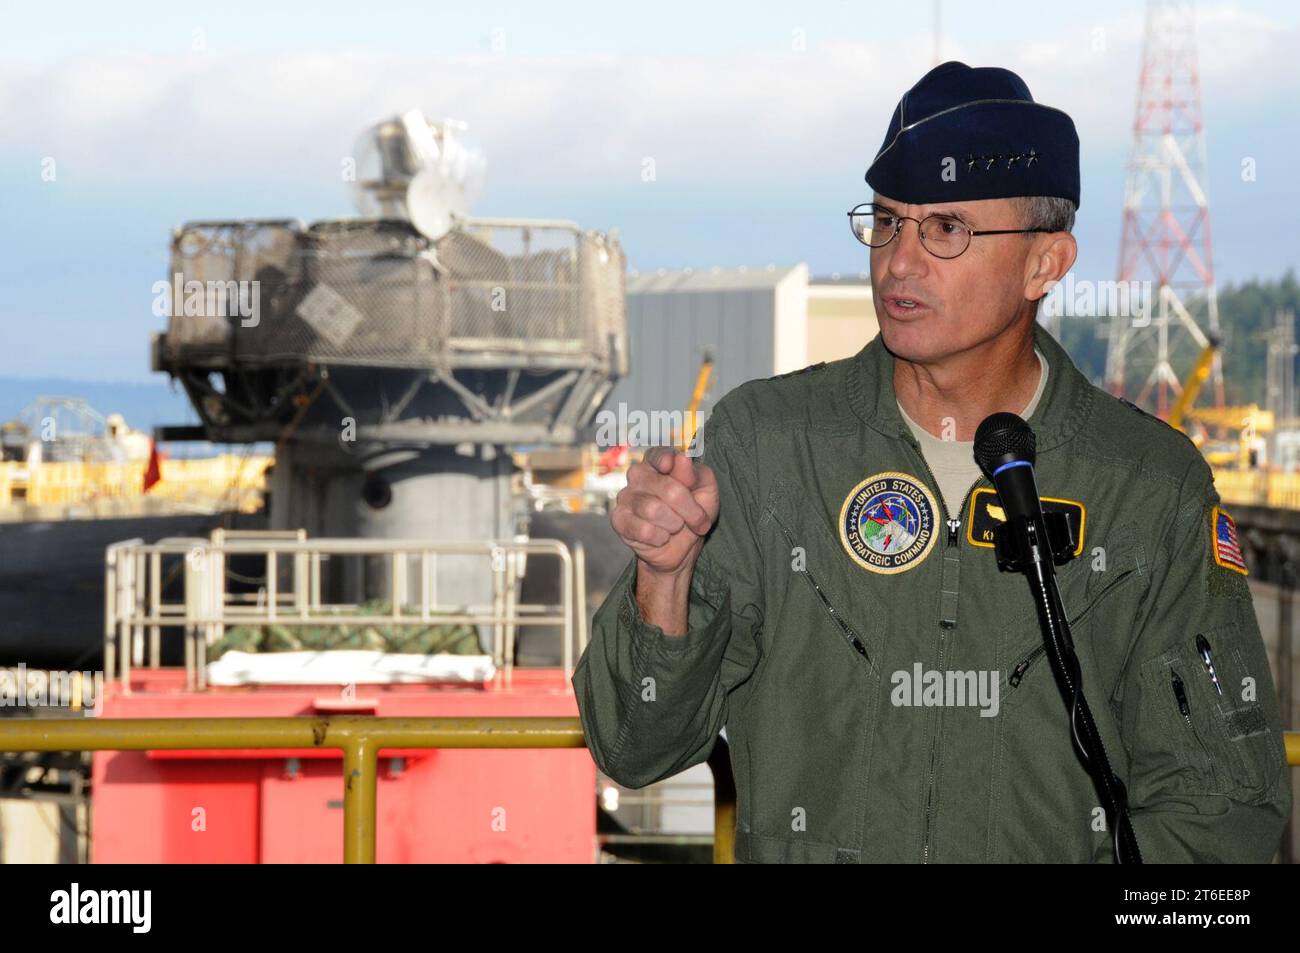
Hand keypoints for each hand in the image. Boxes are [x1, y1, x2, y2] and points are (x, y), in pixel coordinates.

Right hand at [611, 446, 719, 577]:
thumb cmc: (693, 512)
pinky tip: (661, 536)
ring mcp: (625, 496)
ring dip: (674, 524)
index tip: (676, 470)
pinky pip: (643, 530)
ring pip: (653, 510)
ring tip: (676, 527)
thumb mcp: (706, 491)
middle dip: (690, 510)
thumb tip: (682, 459)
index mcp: (658, 461)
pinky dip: (660, 538)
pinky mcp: (619, 519)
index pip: (659, 454)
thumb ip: (696, 474)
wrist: (682, 548)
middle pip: (668, 489)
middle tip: (699, 521)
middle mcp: (638, 474)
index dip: (668, 462)